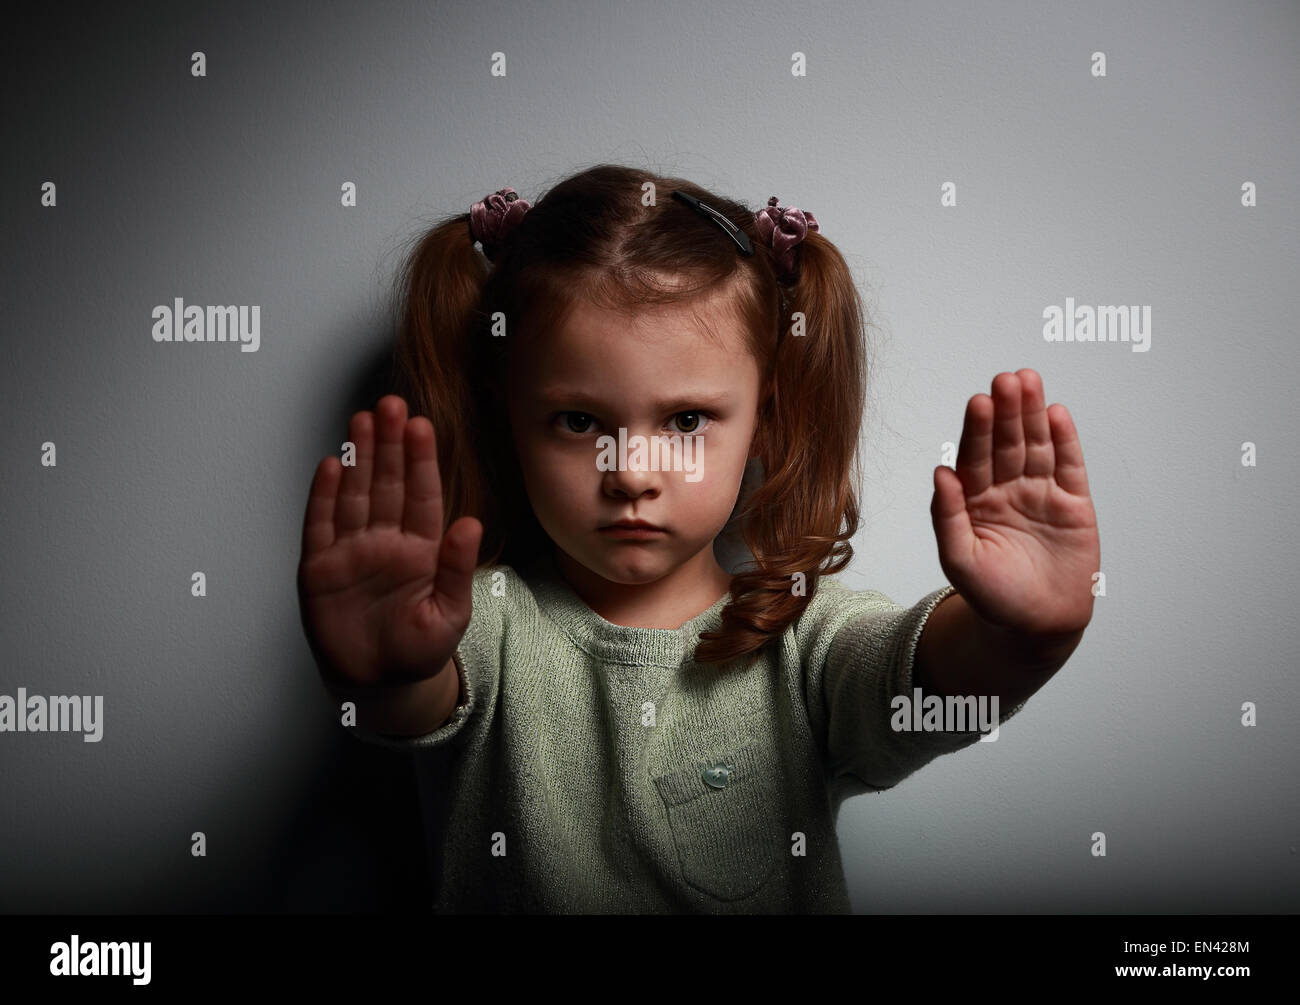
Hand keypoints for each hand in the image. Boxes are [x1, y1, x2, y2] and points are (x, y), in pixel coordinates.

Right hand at [297, 395, 482, 689]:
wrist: (380, 684)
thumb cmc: (419, 650)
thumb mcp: (450, 614)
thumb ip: (458, 569)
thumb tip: (472, 524)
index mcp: (422, 550)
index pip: (422, 495)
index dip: (420, 461)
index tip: (422, 426)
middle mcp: (386, 541)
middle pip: (388, 484)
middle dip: (389, 444)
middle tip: (392, 405)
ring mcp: (352, 551)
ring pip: (356, 494)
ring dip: (359, 457)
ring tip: (363, 420)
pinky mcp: (321, 568)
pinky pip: (321, 525)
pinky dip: (324, 495)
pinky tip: (332, 465)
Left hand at [930, 369, 1099, 638]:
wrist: (1035, 624)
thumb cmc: (992, 595)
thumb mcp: (959, 559)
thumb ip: (947, 516)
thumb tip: (940, 471)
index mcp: (974, 499)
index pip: (974, 456)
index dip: (978, 429)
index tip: (979, 401)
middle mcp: (1006, 489)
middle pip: (1006, 442)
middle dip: (1006, 412)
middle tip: (1006, 379)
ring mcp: (1040, 493)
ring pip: (1036, 446)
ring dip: (1032, 414)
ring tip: (1029, 382)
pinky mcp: (1073, 504)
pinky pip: (1068, 466)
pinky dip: (1065, 440)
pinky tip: (1056, 414)